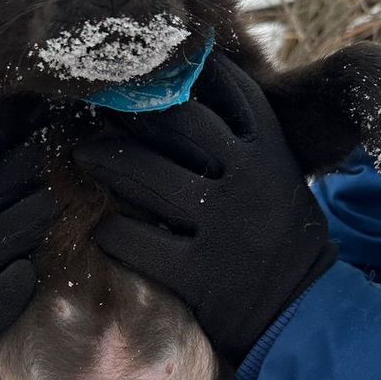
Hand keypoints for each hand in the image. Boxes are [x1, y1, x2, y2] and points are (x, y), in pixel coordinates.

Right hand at [0, 142, 55, 359]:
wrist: (53, 342)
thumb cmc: (57, 268)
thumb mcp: (50, 217)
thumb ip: (43, 173)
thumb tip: (54, 113)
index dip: (17, 159)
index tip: (54, 139)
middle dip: (17, 189)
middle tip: (60, 174)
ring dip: (14, 231)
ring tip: (54, 211)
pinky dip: (2, 292)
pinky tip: (28, 275)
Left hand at [75, 52, 337, 365]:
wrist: (298, 314)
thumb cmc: (278, 240)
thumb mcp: (278, 179)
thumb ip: (244, 141)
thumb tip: (190, 90)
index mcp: (271, 152)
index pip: (225, 91)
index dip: (180, 72)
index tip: (143, 64)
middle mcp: (249, 181)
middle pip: (177, 124)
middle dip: (131, 111)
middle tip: (95, 106)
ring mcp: (223, 228)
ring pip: (149, 178)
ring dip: (107, 161)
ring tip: (82, 154)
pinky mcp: (197, 275)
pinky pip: (136, 241)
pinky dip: (111, 231)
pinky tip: (100, 227)